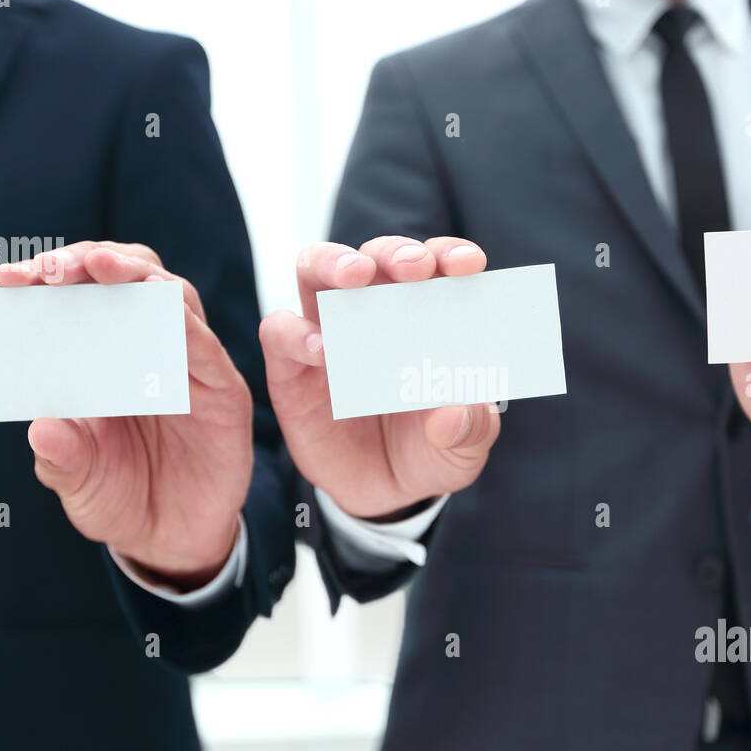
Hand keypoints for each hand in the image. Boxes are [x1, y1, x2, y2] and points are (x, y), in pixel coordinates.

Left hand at [0, 241, 251, 586]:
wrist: (172, 543)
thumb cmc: (121, 498)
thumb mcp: (77, 482)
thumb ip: (61, 456)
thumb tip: (41, 426)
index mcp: (103, 358)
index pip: (82, 295)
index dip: (50, 277)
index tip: (9, 278)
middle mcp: (148, 350)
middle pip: (130, 277)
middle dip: (91, 260)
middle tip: (53, 268)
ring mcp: (190, 367)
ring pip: (173, 297)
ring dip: (138, 275)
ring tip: (101, 266)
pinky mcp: (223, 393)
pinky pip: (206, 349)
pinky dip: (182, 326)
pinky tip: (157, 313)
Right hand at [259, 236, 500, 518]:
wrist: (388, 497)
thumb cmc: (431, 452)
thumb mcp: (465, 449)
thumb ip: (471, 428)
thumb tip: (454, 412)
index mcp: (427, 315)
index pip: (437, 268)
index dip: (450, 255)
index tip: (468, 265)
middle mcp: (375, 312)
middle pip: (375, 257)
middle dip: (394, 252)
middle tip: (413, 266)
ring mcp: (328, 334)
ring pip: (315, 271)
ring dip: (333, 262)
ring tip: (355, 276)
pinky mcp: (291, 368)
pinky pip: (279, 331)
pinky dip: (295, 333)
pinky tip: (321, 351)